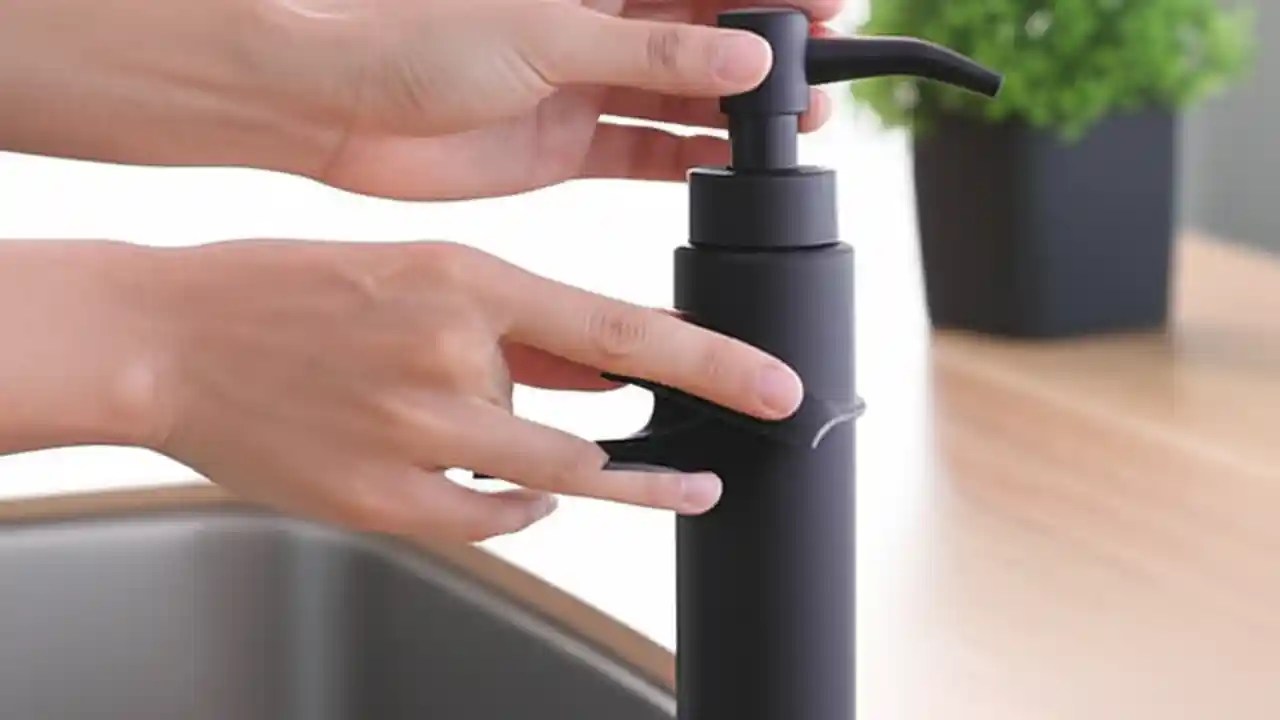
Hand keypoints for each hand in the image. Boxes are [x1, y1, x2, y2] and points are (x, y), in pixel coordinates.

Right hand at [135, 240, 803, 541]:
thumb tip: (606, 371)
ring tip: (642, 485)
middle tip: (702, 474)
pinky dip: (518, 512)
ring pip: (547, 479)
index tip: (777, 389)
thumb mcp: (415, 273)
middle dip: (652, 459)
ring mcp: (417, 438)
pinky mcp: (383, 503)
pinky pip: (492, 522)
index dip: (714, 365)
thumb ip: (520, 328)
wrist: (170, 340)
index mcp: (466, 282)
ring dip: (593, 483)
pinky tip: (521, 496)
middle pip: (592, 432)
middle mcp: (451, 360)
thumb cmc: (289, 293)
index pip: (626, 331)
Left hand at [304, 0, 841, 198]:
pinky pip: (645, 150)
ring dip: (739, 111)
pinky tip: (729, 168)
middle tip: (824, 77)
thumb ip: (652, 49)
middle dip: (769, 51)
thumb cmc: (416, 37)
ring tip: (798, 128)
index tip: (830, 6)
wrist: (334, 105)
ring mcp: (583, 85)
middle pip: (705, 31)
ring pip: (685, 94)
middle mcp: (595, 25)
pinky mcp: (565, 144)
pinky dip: (689, 158)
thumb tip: (748, 55)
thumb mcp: (547, 35)